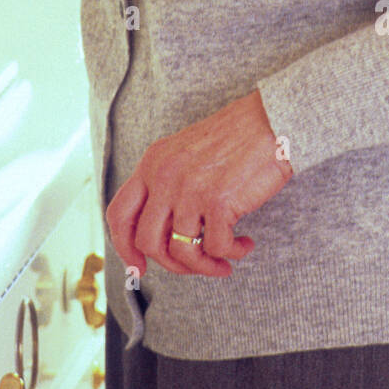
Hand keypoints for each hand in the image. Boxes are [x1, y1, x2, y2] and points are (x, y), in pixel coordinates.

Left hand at [106, 89, 292, 279]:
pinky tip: (244, 243)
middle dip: (172, 264)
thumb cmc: (234, 138)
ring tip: (225, 260)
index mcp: (152, 163)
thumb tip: (165, 235)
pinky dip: (232, 253)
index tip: (139, 267)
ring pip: (181, 252)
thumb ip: (167, 185)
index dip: (124, 247)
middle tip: (197, 265)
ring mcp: (189, 189)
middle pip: (147, 241)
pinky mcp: (218, 201)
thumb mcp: (184, 153)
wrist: (269, 121)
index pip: (119, 214)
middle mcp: (164, 176)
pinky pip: (217, 248)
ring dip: (205, 266)